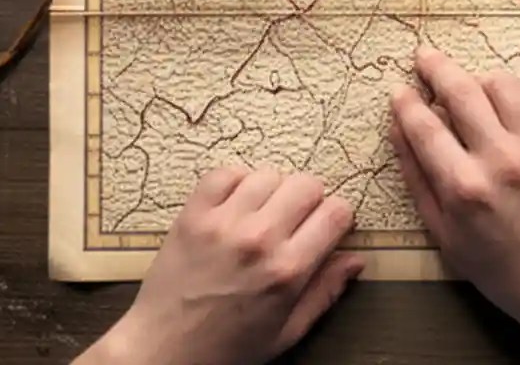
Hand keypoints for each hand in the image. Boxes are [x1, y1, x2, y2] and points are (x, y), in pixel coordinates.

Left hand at [77, 167, 364, 364]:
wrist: (164, 351)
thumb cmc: (227, 349)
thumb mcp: (287, 332)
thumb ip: (325, 292)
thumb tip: (355, 259)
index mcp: (288, 271)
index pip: (336, 211)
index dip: (338, 216)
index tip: (328, 226)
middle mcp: (259, 240)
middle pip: (307, 184)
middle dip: (310, 200)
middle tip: (295, 220)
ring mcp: (222, 223)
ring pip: (269, 174)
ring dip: (272, 191)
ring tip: (262, 214)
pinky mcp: (192, 215)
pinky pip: (225, 173)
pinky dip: (235, 181)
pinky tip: (235, 204)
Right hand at [388, 46, 519, 351]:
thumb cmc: (497, 266)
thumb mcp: (443, 233)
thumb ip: (417, 178)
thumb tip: (397, 128)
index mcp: (462, 187)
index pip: (424, 125)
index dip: (406, 101)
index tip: (399, 90)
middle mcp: (499, 160)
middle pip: (461, 90)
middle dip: (436, 67)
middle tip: (424, 57)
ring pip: (502, 83)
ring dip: (479, 78)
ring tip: (471, 87)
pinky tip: (510, 101)